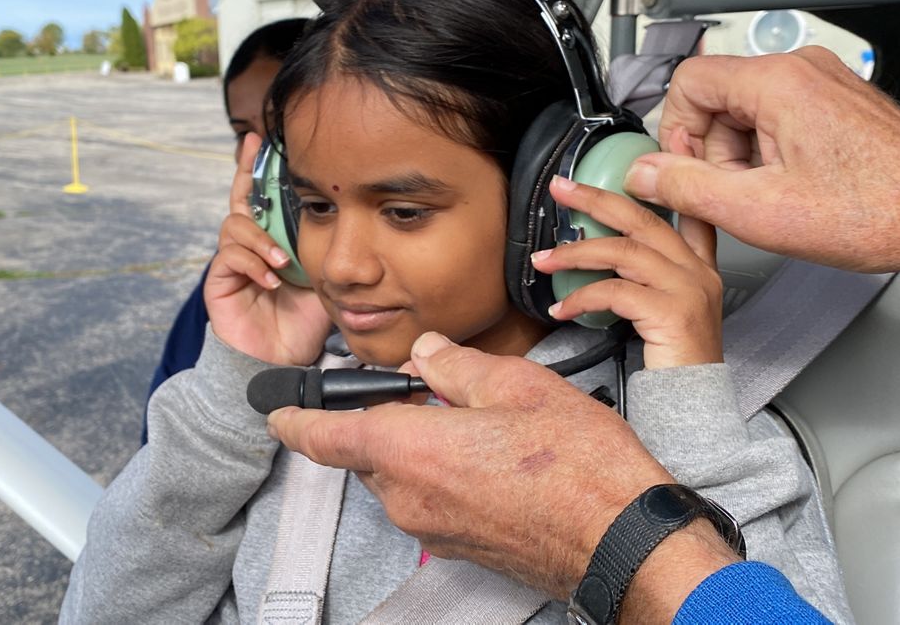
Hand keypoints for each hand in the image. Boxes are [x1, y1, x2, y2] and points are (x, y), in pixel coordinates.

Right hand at [206, 142, 330, 363]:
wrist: (283, 361)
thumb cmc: (304, 323)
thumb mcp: (323, 279)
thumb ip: (323, 250)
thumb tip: (343, 219)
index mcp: (272, 240)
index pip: (262, 198)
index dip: (258, 168)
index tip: (260, 139)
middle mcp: (249, 246)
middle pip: (241, 201)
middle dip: (246, 173)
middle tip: (253, 150)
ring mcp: (231, 263)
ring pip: (235, 226)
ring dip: (261, 239)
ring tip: (283, 260)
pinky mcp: (219, 283)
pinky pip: (229, 258)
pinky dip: (253, 263)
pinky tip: (271, 279)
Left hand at [268, 332, 738, 616]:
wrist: (622, 540)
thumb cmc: (578, 465)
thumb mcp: (516, 386)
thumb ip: (455, 365)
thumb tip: (427, 354)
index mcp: (408, 452)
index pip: (323, 437)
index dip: (295, 417)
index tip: (277, 407)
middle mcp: (407, 497)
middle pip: (365, 450)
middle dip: (382, 416)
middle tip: (424, 386)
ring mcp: (432, 528)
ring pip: (398, 474)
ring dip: (416, 444)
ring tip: (473, 417)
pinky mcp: (457, 544)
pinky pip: (427, 498)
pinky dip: (439, 470)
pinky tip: (489, 453)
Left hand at [530, 175, 720, 368]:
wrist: (694, 408)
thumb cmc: (672, 365)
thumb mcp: (660, 312)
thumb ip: (639, 279)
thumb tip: (593, 252)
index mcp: (699, 268)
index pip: (687, 212)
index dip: (663, 182)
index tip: (635, 159)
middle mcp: (699, 272)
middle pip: (644, 220)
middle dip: (598, 199)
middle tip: (560, 188)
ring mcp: (689, 290)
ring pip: (625, 252)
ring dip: (576, 253)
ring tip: (542, 259)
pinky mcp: (673, 314)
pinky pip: (616, 292)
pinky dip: (582, 297)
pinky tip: (561, 307)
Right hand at [623, 47, 899, 274]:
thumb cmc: (877, 210)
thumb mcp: (758, 211)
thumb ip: (686, 188)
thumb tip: (644, 174)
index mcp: (778, 82)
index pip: (687, 81)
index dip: (676, 133)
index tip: (688, 171)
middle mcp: (802, 70)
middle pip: (716, 99)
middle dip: (714, 153)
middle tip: (735, 195)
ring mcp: (824, 83)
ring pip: (746, 112)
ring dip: (743, 158)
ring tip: (772, 198)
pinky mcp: (837, 102)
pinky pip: (778, 119)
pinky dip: (772, 155)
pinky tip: (794, 190)